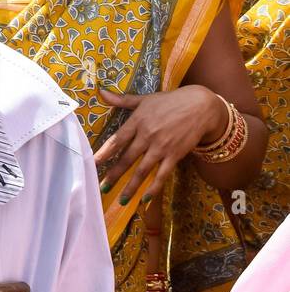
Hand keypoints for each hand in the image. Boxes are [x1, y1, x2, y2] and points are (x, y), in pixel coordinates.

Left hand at [94, 85, 230, 207]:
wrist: (199, 107)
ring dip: (131, 186)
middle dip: (114, 175)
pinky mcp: (175, 155)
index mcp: (137, 121)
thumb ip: (122, 100)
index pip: (117, 140)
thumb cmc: (169, 101)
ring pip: (142, 170)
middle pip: (127, 159)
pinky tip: (145, 198)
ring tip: (121, 200)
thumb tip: (101, 92)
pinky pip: (162, 174)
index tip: (92, 163)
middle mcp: (147, 136)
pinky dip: (154, 187)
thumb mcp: (144, 99)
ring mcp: (161, 147)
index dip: (104, 153)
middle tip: (102, 188)